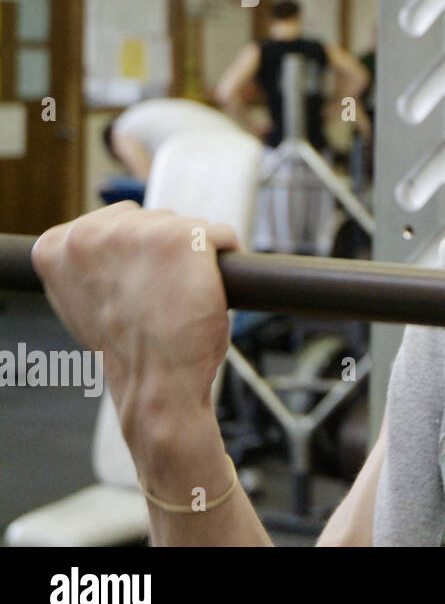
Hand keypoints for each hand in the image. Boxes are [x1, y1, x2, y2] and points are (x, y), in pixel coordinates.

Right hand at [31, 202, 240, 446]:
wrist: (158, 384)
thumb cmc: (130, 348)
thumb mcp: (84, 301)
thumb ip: (89, 264)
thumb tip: (112, 243)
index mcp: (58, 246)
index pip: (118, 222)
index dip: (138, 257)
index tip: (138, 288)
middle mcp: (90, 232)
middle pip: (153, 219)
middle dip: (165, 254)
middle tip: (162, 297)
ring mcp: (138, 231)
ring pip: (187, 226)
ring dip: (194, 258)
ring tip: (181, 297)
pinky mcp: (183, 236)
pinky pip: (221, 235)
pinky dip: (226, 259)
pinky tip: (211, 288)